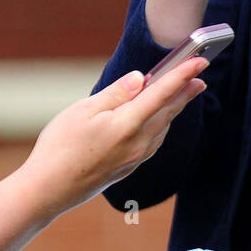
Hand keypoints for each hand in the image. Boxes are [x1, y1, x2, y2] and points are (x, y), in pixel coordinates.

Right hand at [18, 55, 208, 215]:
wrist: (50, 190)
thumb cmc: (60, 147)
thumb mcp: (83, 110)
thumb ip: (116, 93)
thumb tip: (141, 79)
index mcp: (127, 125)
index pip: (162, 93)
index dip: (182, 74)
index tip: (200, 60)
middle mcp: (138, 144)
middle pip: (168, 111)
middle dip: (185, 91)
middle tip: (200, 76)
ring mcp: (135, 159)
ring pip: (163, 127)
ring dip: (174, 108)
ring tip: (182, 93)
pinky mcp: (129, 168)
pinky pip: (154, 141)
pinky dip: (162, 124)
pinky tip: (159, 119)